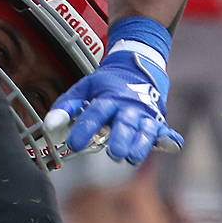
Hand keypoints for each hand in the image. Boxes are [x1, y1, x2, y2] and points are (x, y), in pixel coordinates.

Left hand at [45, 18, 182, 164]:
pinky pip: (165, 131)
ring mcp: (145, 114)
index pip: (96, 113)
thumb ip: (66, 106)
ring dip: (140, 143)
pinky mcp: (157, 121)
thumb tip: (48, 127)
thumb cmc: (106, 83)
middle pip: (125, 122)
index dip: (85, 128)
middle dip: (120, 138)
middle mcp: (128, 106)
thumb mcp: (84, 88)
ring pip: (145, 130)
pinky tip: (173, 145)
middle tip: (114, 153)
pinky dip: (170, 138)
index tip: (74, 145)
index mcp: (108, 96)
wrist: (136, 65)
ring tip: (132, 157)